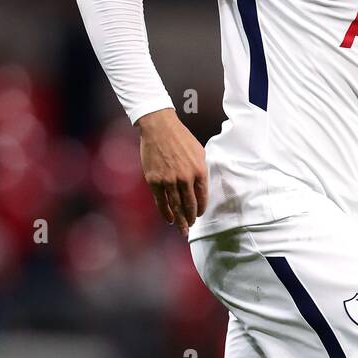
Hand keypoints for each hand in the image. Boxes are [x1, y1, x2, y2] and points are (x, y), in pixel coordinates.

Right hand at [137, 107, 208, 236]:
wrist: (159, 128)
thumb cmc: (181, 138)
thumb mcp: (199, 152)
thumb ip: (201, 170)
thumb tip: (200, 186)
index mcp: (199, 171)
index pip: (202, 197)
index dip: (201, 209)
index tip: (199, 215)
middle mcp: (185, 178)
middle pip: (189, 205)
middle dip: (191, 219)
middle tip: (191, 227)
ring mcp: (169, 180)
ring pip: (176, 206)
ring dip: (180, 220)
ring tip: (182, 229)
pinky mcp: (155, 181)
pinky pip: (161, 202)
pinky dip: (166, 212)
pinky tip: (170, 219)